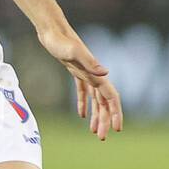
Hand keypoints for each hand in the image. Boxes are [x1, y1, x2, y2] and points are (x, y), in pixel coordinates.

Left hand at [38, 24, 122, 140]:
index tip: (116, 129)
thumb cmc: (61, 41)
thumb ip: (91, 63)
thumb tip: (106, 74)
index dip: (115, 113)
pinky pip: (83, 92)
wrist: (51, 30)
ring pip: (95, 99)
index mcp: (96, 74)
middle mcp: (94, 75)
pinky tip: (82, 116)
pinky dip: (84, 104)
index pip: (111, 98)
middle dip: (104, 120)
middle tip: (101, 137)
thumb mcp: (74, 52)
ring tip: (94, 132)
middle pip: (104, 102)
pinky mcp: (76, 71)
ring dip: (96, 115)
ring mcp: (86, 73)